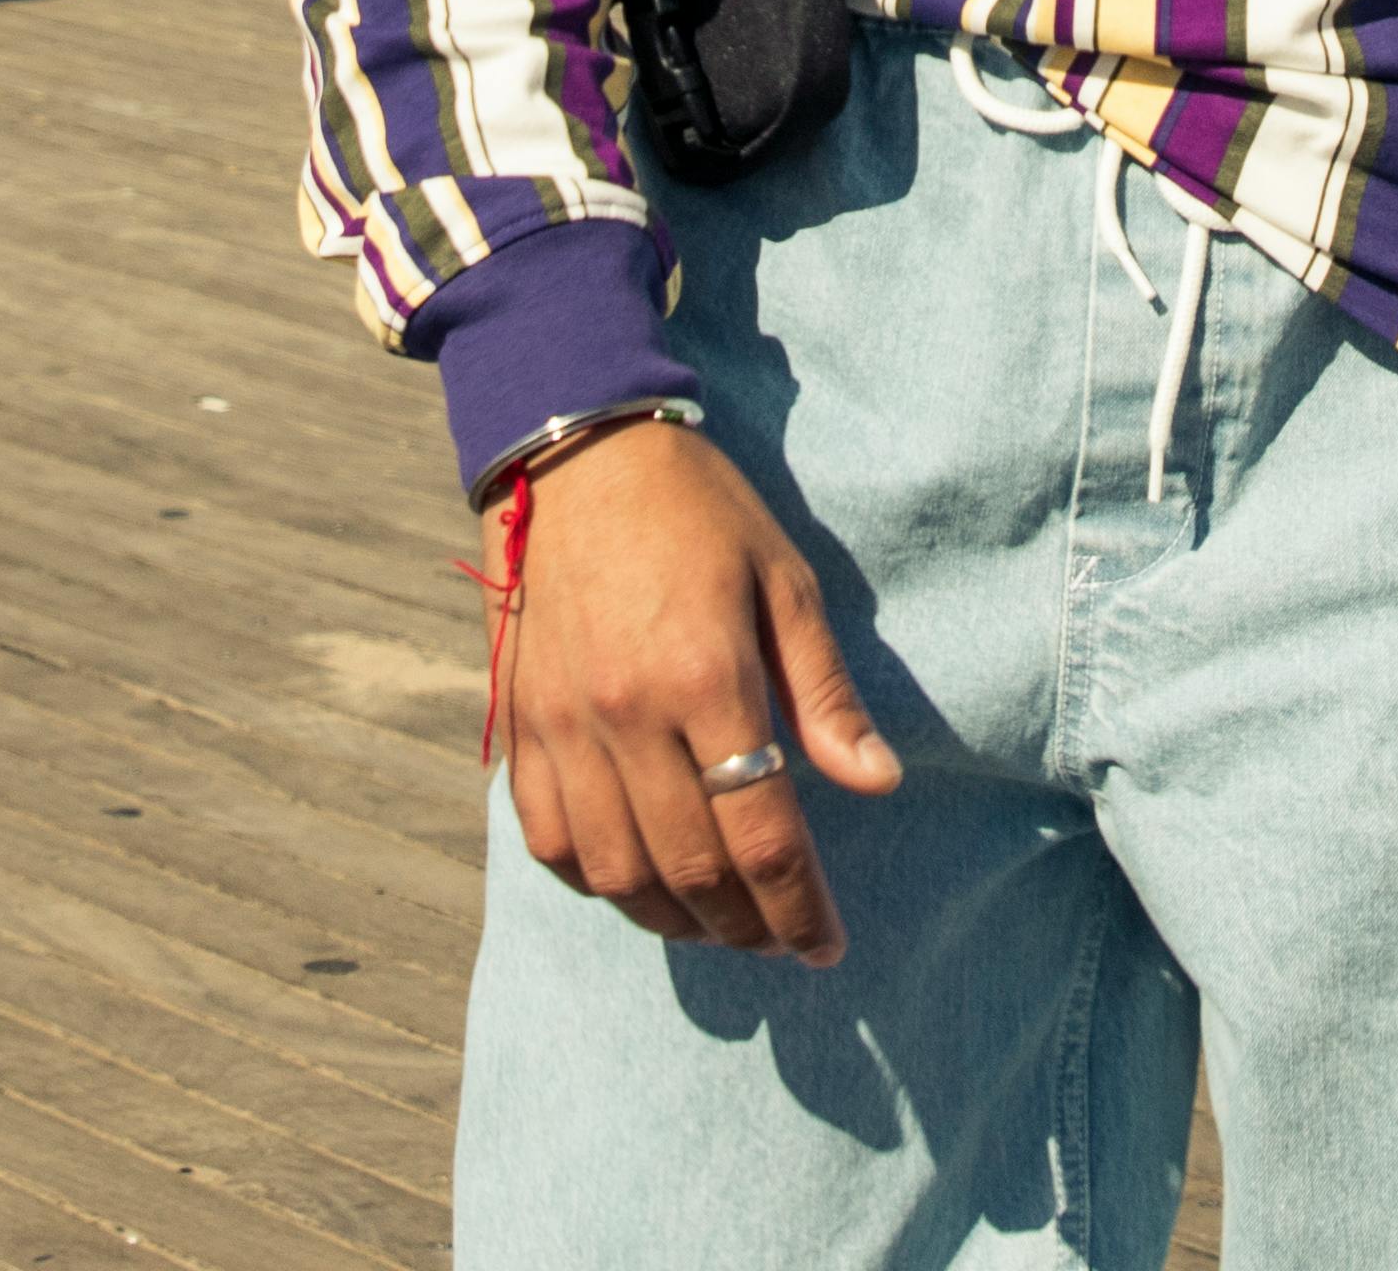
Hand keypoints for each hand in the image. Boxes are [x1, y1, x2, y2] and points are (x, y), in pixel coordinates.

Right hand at [490, 419, 902, 966]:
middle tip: (781, 941)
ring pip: (617, 872)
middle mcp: (625, 715)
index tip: (826, 946)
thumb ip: (824, 692)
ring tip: (718, 924)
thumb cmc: (697, 510)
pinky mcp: (519, 724)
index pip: (761, 834)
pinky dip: (596, 880)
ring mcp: (562, 725)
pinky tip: (638, 882)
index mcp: (704, 677)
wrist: (575, 452)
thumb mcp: (784, 581)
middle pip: (691, 869)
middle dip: (746, 927)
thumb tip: (878, 783)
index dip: (799, 908)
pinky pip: (549, 839)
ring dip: (673, 920)